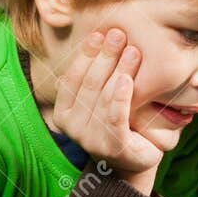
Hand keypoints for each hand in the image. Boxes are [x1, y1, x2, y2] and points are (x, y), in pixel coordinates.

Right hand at [52, 27, 162, 183]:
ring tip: (133, 50)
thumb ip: (93, 80)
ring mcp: (91, 139)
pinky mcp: (113, 147)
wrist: (134, 162)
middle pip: (90, 84)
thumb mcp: (100, 102)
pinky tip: (127, 80)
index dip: (85, 55)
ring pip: (104, 96)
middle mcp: (72, 127)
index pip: (73, 78)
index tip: (99, 34)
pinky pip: (115, 117)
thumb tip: (98, 39)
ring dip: (119, 70)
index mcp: (63, 113)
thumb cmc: (117, 125)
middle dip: (105, 57)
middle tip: (119, 34)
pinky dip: (120, 97)